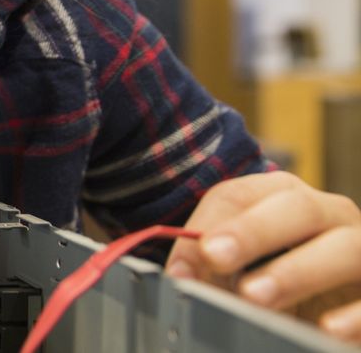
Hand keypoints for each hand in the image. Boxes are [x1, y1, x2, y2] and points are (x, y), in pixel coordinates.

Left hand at [166, 171, 360, 340]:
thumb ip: (212, 270)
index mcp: (284, 200)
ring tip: (255, 295)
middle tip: (215, 256)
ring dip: (297, 270)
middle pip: (296, 207)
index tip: (181, 265)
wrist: (330, 315)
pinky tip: (329, 329)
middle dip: (252, 230)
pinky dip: (356, 314)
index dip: (206, 225)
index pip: (240, 194)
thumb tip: (181, 277)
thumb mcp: (244, 273)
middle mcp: (331, 216)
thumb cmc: (283, 289)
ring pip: (345, 247)